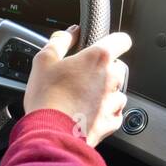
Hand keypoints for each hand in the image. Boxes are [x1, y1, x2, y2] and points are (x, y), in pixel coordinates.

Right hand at [23, 26, 131, 146]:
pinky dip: (105, 113)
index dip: (115, 41)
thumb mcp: (44, 61)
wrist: (49, 133)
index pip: (122, 40)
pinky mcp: (111, 122)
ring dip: (106, 93)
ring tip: (83, 99)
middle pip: (118, 67)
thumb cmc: (46, 97)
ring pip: (118, 92)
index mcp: (97, 58)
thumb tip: (71, 32)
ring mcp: (113, 102)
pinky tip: (88, 114)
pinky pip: (115, 114)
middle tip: (83, 77)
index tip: (106, 45)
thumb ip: (60, 41)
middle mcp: (111, 78)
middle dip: (104, 70)